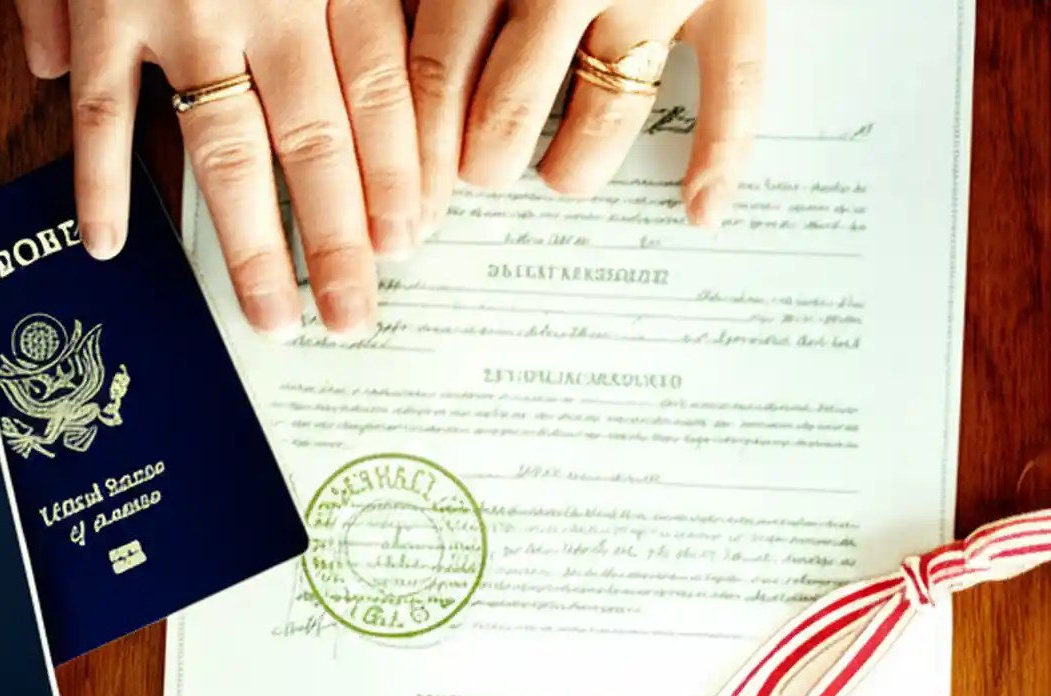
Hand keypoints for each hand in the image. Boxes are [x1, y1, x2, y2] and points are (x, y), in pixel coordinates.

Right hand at [13, 0, 420, 337]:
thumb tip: (406, 66)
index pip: (382, 90)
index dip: (400, 172)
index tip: (412, 242)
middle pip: (317, 143)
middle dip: (340, 240)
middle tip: (356, 316)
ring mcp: (178, 6)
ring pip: (224, 150)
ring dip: (249, 244)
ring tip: (272, 316)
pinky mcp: (98, 3)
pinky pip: (97, 110)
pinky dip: (101, 180)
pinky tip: (112, 246)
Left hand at [408, 0, 764, 229]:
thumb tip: (387, 59)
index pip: (434, 74)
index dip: (417, 148)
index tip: (409, 189)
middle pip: (507, 108)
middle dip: (486, 164)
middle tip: (483, 177)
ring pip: (606, 111)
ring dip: (574, 165)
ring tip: (562, 175)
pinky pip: (735, 84)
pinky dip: (724, 154)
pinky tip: (702, 210)